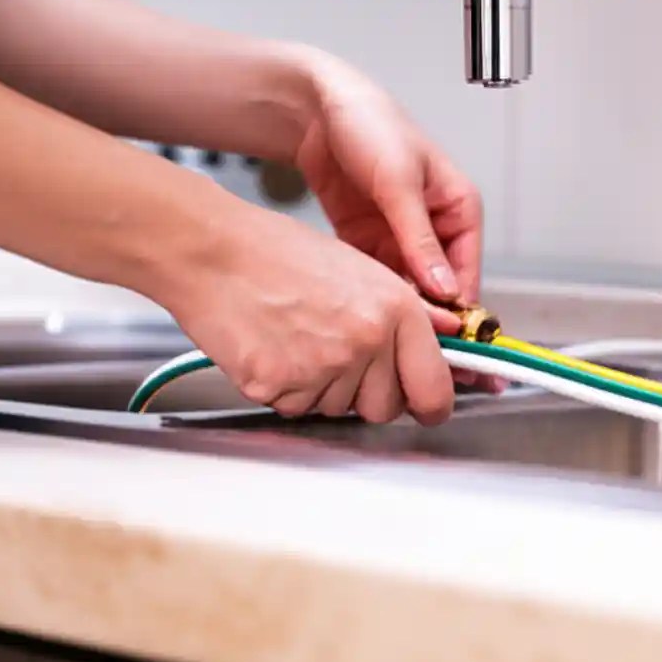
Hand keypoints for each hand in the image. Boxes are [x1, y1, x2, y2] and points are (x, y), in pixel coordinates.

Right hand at [166, 208, 454, 423]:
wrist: (212, 251)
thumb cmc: (278, 253)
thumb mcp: (359, 268)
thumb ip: (409, 311)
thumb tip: (450, 333)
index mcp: (395, 309)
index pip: (433, 387)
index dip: (432, 405)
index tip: (428, 409)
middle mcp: (366, 341)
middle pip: (386, 408)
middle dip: (368, 394)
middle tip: (338, 357)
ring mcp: (324, 367)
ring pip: (339, 409)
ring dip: (323, 389)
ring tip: (297, 340)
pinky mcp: (281, 387)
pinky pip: (297, 410)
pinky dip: (286, 391)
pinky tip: (273, 351)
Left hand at [292, 51, 499, 389]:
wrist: (317, 106)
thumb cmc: (370, 124)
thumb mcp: (399, 183)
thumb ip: (419, 240)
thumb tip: (444, 292)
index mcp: (459, 212)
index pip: (467, 279)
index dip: (463, 320)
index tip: (459, 355)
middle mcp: (436, 231)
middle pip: (441, 295)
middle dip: (436, 333)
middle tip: (434, 374)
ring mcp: (401, 240)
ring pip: (409, 295)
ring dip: (404, 324)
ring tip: (398, 362)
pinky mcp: (370, 244)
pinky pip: (379, 284)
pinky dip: (377, 306)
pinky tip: (371, 334)